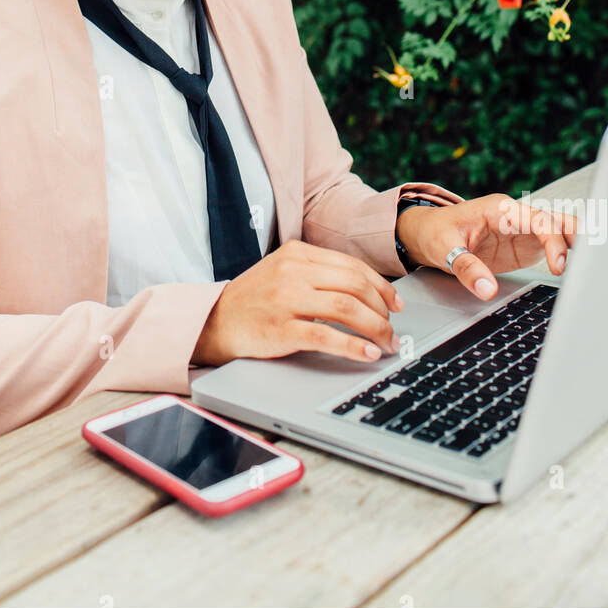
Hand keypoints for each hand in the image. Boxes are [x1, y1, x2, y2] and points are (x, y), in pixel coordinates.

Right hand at [192, 240, 404, 367]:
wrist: (213, 321)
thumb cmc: (253, 299)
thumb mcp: (283, 271)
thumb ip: (317, 273)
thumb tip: (365, 291)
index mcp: (297, 253)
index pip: (352, 266)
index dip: (380, 287)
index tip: (394, 304)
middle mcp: (293, 271)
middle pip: (354, 285)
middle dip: (382, 310)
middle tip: (393, 329)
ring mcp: (286, 299)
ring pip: (346, 308)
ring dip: (374, 328)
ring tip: (386, 343)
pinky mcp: (281, 329)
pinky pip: (326, 336)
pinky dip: (353, 346)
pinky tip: (366, 354)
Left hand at [397, 193, 576, 300]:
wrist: (427, 232)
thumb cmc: (435, 232)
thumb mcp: (444, 248)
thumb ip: (466, 267)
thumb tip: (486, 289)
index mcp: (501, 210)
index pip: (539, 219)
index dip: (553, 241)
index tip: (559, 265)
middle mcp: (516, 217)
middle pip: (558, 221)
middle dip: (577, 239)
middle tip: (589, 265)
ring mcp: (523, 230)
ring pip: (560, 232)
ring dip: (576, 246)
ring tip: (593, 269)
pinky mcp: (524, 245)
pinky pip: (552, 247)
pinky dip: (567, 256)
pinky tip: (579, 272)